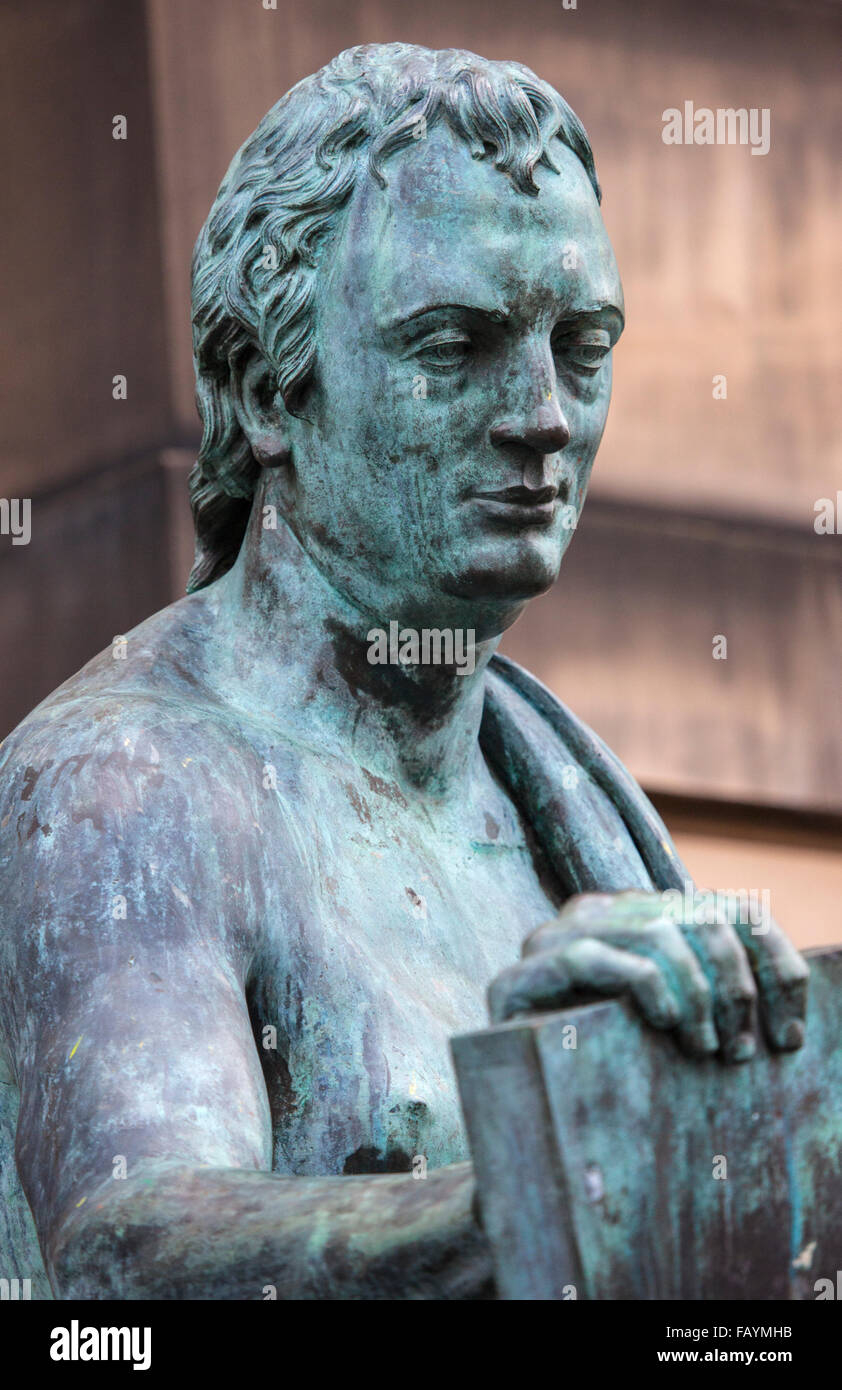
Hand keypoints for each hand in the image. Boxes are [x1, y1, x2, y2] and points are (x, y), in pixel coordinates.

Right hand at [488, 890, 808, 1063]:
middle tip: (745, 1051)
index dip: (771, 961)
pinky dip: (643, 985)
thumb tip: (786, 998)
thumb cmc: (603, 1075)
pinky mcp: (515, 979)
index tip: (791, 1031)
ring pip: (653, 932)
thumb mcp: (671, 1028)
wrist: (516, 1113)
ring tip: (708, 1048)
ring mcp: (550, 940)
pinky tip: (665, 1023)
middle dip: (738, 986)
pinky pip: (589, 958)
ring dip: (698, 993)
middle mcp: (593, 914)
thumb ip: (707, 996)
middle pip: (696, 916)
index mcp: (632, 916)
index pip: (722, 910)